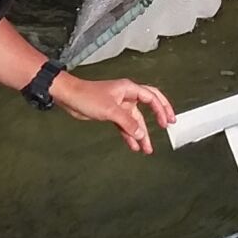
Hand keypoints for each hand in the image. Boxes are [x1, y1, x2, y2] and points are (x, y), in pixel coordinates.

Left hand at [56, 75, 175, 153]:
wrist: (70, 97)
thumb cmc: (87, 96)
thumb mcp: (110, 110)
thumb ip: (127, 122)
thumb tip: (141, 133)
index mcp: (129, 89)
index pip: (152, 97)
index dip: (162, 109)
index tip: (167, 122)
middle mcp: (126, 96)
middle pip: (148, 107)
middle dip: (158, 117)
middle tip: (167, 126)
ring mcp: (119, 105)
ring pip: (135, 120)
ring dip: (141, 134)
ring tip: (147, 148)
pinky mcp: (111, 114)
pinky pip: (125, 126)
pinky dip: (129, 135)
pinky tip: (133, 145)